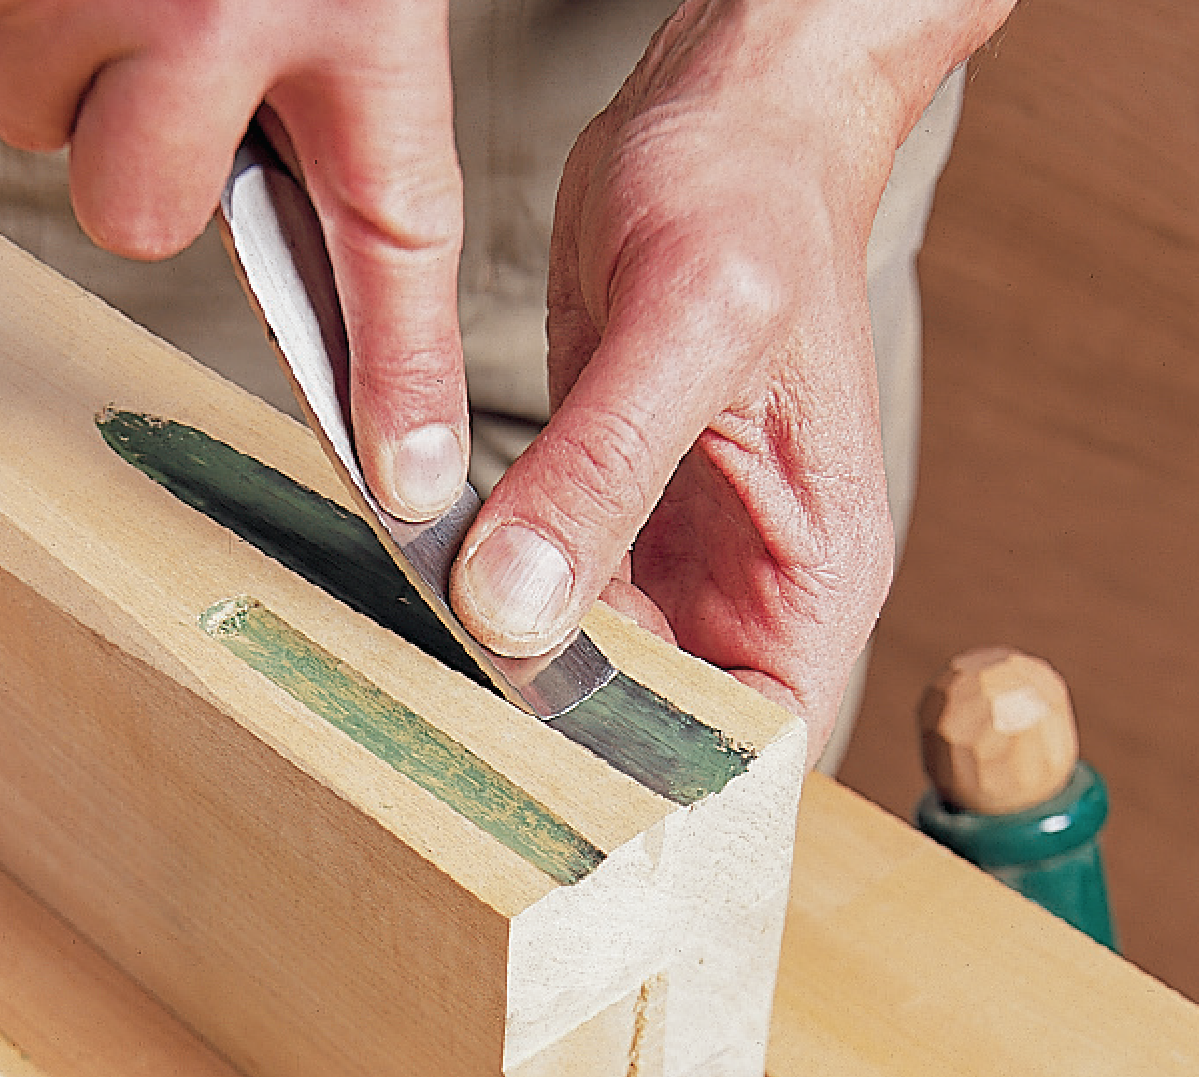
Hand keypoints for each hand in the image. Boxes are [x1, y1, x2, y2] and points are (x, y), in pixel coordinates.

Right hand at [0, 0, 470, 522]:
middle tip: (170, 28)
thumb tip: (383, 365)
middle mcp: (209, 1)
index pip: (392, 223)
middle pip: (131, 205)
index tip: (407, 483)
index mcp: (345, 0)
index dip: (398, 361)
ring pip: (27, 116)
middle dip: (138, 141)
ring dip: (59, 53)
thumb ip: (355, 126)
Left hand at [449, 0, 1009, 762]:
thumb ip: (605, 469)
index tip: (552, 804)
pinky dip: (486, 596)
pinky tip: (423, 599)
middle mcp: (745, 579)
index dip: (667, 790)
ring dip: (509, 668)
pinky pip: (539, 584)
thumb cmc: (754, 198)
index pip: (757, 740)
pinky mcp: (602, 506)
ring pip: (587, 661)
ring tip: (417, 685)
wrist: (725, 116)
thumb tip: (519, 604)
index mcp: (815, 567)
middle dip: (561, 740)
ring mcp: (669, 550)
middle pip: (656, 720)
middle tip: (447, 747)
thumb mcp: (689, 325)